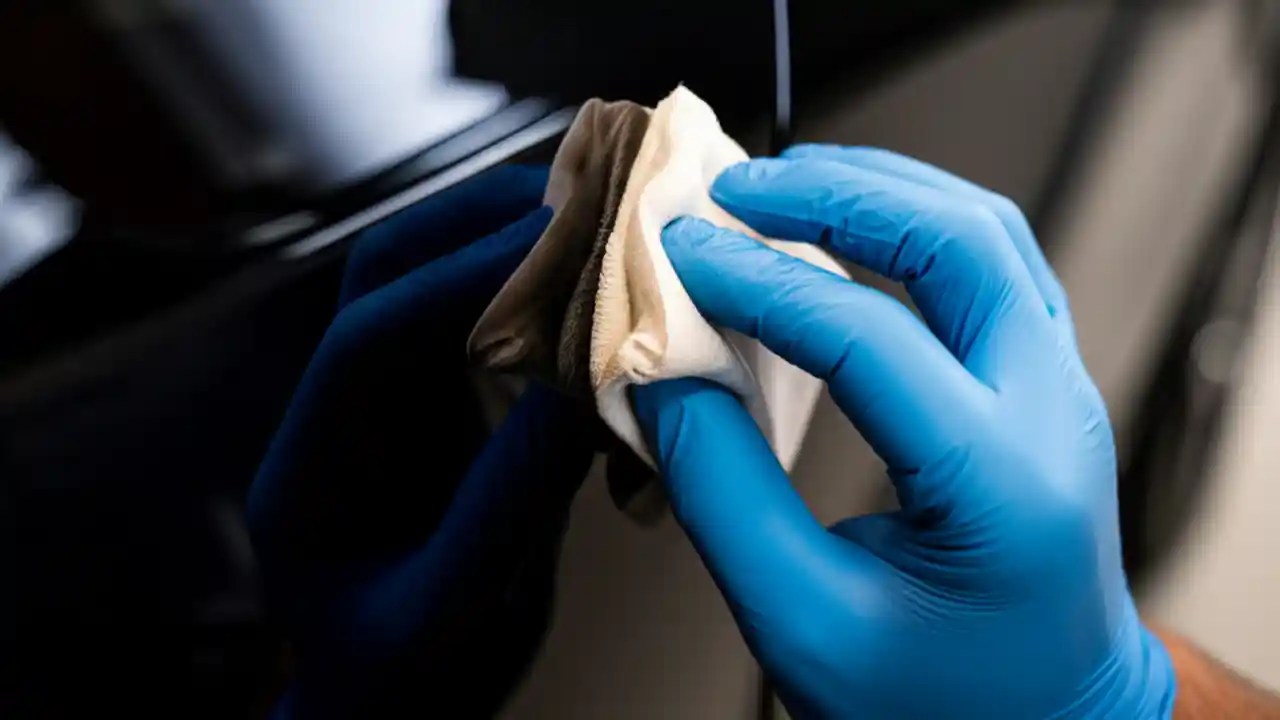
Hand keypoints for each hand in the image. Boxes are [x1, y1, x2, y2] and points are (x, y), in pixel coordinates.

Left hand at [247, 166, 596, 717]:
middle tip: (577, 201)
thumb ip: (511, 500)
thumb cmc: (403, 685)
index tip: (549, 254)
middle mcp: (340, 419)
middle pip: (384, 278)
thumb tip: (589, 383)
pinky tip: (590, 282)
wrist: (392, 713)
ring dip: (506, 243)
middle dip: (475, 227)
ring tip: (592, 220)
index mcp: (310, 469)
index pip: (366, 337)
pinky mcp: (440, 418)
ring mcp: (388, 411)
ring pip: (432, 287)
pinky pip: (477, 329)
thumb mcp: (456, 607)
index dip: (458, 283)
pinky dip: (533, 294)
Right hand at [632, 146, 1174, 718]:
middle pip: (960, 242)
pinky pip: (989, 265)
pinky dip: (911, 223)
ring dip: (881, 190)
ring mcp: (1059, 395)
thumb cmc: (942, 703)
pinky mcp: (1041, 388)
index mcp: (1000, 487)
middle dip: (837, 195)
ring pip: (987, 232)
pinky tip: (848, 223)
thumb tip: (664, 381)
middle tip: (736, 188)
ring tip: (784, 185)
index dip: (757, 286)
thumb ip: (723, 495)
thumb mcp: (804, 622)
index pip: (868, 339)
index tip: (678, 258)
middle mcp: (1052, 420)